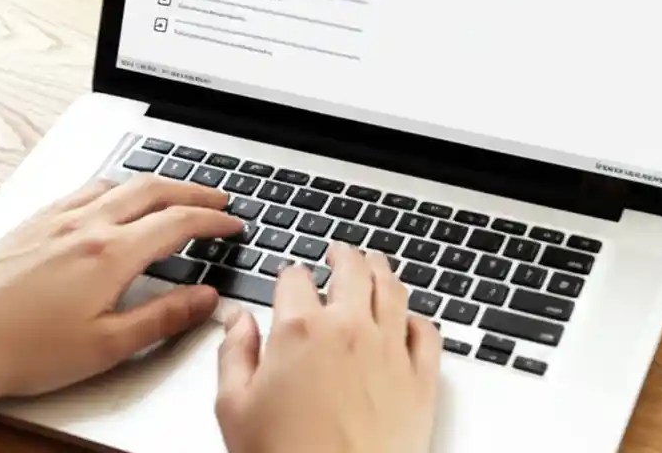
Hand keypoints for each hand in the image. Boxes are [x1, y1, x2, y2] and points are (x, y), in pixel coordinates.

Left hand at [0, 175, 241, 400]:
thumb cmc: (24, 351)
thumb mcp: (108, 345)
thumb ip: (164, 317)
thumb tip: (205, 299)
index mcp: (110, 254)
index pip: (178, 223)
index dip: (212, 221)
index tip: (232, 225)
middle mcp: (85, 226)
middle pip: (152, 190)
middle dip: (192, 191)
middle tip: (217, 200)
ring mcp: (55, 220)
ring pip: (117, 183)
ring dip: (154, 184)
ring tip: (172, 195)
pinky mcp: (31, 224)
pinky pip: (82, 190)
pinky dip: (112, 187)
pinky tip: (111, 200)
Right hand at [216, 244, 441, 452]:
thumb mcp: (234, 409)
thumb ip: (234, 354)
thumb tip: (237, 322)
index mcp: (300, 330)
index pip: (295, 278)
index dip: (290, 275)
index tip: (290, 279)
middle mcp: (349, 329)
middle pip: (352, 269)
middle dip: (344, 254)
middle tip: (340, 251)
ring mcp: (391, 350)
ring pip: (393, 289)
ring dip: (382, 269)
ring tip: (375, 264)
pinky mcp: (421, 377)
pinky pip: (427, 331)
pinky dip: (417, 317)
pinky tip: (409, 318)